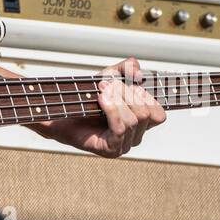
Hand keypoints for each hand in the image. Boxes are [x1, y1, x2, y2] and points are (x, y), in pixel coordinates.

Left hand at [42, 58, 165, 156]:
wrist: (60, 111)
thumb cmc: (86, 96)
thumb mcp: (109, 76)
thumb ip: (127, 69)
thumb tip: (138, 72)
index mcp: (139, 123)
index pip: (158, 114)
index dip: (147, 96)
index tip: (130, 82)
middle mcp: (135, 136)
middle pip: (146, 114)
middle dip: (127, 93)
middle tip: (107, 84)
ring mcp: (124, 145)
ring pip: (134, 120)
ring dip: (117, 99)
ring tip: (101, 90)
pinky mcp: (110, 150)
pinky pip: (120, 128)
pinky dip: (112, 109)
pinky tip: (101, 99)